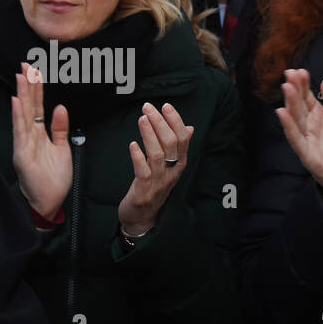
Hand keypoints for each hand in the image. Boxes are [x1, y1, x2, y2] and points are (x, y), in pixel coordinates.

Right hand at [11, 62, 71, 218]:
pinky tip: (17, 101)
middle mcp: (29, 136)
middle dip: (28, 85)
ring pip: (23, 114)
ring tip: (21, 76)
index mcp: (39, 134)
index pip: (38, 106)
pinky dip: (18, 116)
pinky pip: (20, 132)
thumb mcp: (62, 149)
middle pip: (29, 106)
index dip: (37, 89)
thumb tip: (60, 107)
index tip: (36, 71)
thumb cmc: (53, 178)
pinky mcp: (22, 154)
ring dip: (22, 95)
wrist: (49, 202)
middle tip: (26, 64)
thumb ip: (60, 129)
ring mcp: (24, 144)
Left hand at [117, 102, 193, 233]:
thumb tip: (190, 128)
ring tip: (142, 119)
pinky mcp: (144, 190)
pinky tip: (133, 144)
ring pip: (157, 154)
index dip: (175, 121)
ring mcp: (159, 181)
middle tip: (148, 107)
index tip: (166, 106)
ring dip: (149, 134)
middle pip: (171, 143)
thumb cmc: (154, 187)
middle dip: (160, 123)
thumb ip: (178, 147)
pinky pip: (143, 171)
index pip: (182, 139)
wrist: (142, 217)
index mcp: (179, 164)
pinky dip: (138, 156)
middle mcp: (172, 171)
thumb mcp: (169, 167)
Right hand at [276, 69, 322, 214]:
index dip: (303, 84)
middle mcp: (310, 126)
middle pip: (300, 105)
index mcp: (319, 116)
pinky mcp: (308, 155)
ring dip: (290, 104)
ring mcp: (308, 140)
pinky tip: (282, 114)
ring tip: (287, 87)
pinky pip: (296, 139)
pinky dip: (289, 127)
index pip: (308, 97)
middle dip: (295, 89)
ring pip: (296, 119)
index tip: (299, 71)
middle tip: (290, 74)